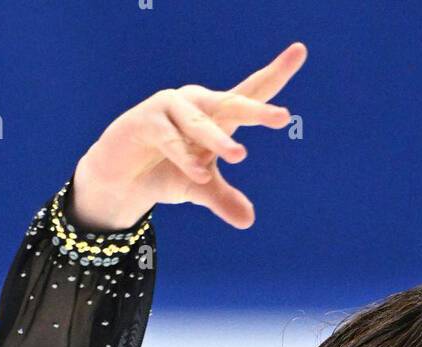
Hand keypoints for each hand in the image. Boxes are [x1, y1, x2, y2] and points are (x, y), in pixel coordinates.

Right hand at [70, 39, 307, 230]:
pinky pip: (170, 139)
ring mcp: (169, 109)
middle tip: (282, 118)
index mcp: (215, 115)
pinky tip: (200, 174)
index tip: (300, 51)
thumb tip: (248, 220)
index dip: (275, 74)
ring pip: (200, 122)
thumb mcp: (198, 189)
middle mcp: (196, 105)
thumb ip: (222, 200)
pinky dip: (184, 157)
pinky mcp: (144, 121)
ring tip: (238, 156)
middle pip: (232, 103)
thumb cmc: (165, 172)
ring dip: (218, 139)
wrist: (121, 178)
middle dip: (256, 109)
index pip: (249, 92)